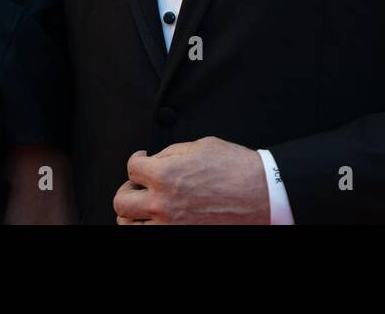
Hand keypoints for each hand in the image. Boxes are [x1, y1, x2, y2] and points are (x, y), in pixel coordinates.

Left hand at [113, 137, 269, 223]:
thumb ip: (171, 154)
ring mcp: (171, 227)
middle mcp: (163, 204)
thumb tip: (155, 160)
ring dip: (133, 215)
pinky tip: (159, 220)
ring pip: (129, 227)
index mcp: (166, 176)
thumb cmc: (238, 170)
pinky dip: (151, 228)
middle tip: (138, 186)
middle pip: (121, 201)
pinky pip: (151, 236)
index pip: (131, 169)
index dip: (137, 162)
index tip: (142, 163)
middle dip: (128, 190)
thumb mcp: (201, 146)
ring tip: (143, 207)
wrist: (263, 194)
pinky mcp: (183, 237)